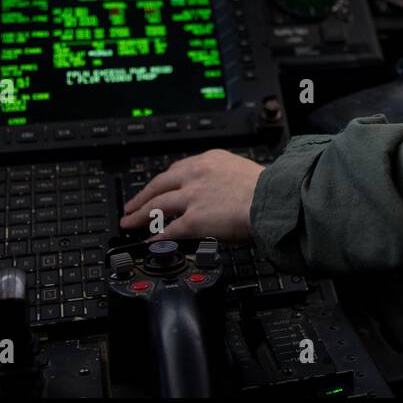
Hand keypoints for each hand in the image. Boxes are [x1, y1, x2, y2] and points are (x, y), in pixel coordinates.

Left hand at [120, 149, 264, 243]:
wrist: (273, 200)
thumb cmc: (267, 190)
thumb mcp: (242, 171)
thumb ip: (225, 178)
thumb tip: (222, 192)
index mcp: (210, 160)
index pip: (177, 169)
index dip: (163, 182)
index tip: (157, 188)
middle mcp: (197, 175)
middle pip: (159, 185)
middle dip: (142, 197)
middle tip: (131, 205)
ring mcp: (192, 197)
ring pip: (157, 205)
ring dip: (140, 215)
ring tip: (129, 222)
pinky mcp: (193, 219)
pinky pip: (168, 230)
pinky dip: (156, 237)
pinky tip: (149, 242)